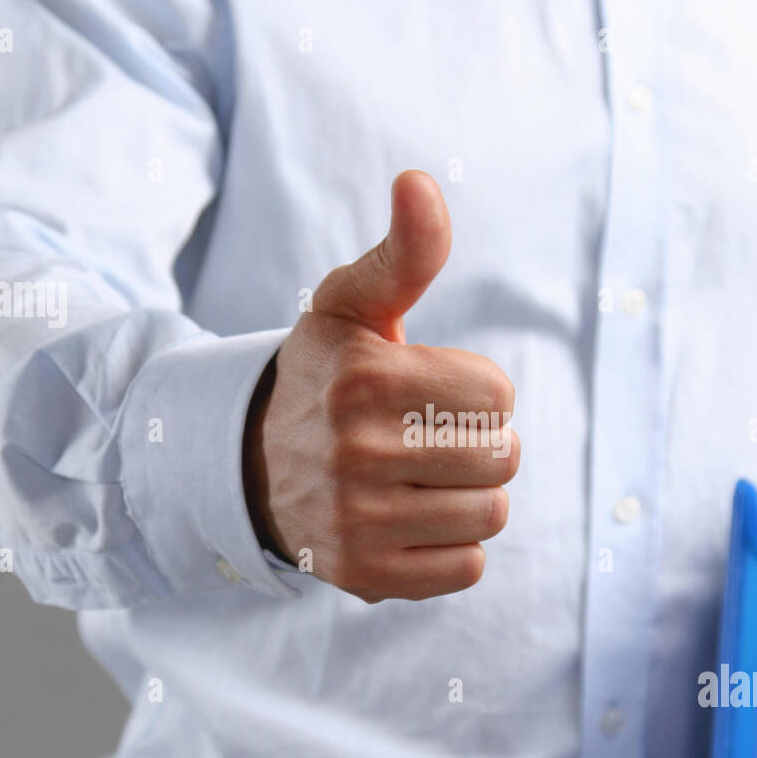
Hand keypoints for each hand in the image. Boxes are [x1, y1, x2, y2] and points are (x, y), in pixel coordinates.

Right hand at [242, 170, 519, 602]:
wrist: (253, 465)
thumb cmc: (325, 375)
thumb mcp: (353, 306)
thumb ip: (403, 251)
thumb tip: (421, 180)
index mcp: (364, 380)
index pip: (498, 395)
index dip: (477, 390)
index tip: (432, 390)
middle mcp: (355, 454)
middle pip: (503, 457)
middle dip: (479, 441)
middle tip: (431, 436)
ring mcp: (357, 522)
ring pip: (492, 514)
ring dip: (472, 494)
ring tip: (427, 477)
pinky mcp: (366, 577)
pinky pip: (468, 568)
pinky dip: (455, 545)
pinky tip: (416, 518)